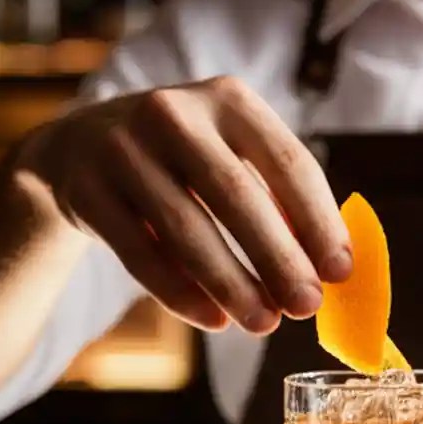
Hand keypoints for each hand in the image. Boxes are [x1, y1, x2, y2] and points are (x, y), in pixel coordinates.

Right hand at [17, 75, 350, 333]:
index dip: (320, 222)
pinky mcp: (86, 189)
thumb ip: (280, 200)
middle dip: (279, 259)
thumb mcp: (232, 154)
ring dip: (232, 285)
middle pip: (238, 196)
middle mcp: (174, 114)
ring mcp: (123, 148)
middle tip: (307, 306)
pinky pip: (140, 254)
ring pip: (187, 230)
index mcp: (229, 99)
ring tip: (264, 324)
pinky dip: (181, 293)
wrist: (81, 146)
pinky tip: (214, 320)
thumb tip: (334, 268)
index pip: (289, 162)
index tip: (341, 272)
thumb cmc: (186, 160)